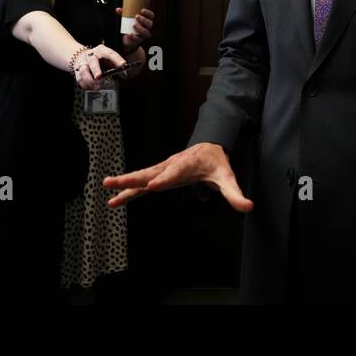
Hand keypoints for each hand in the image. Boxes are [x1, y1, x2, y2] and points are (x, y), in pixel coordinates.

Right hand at [73, 44, 125, 90]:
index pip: (109, 53)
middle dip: (96, 70)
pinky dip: (86, 85)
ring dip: (90, 80)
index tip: (123, 65)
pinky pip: (80, 79)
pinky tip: (91, 87)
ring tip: (97, 87)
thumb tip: (124, 74)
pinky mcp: (77, 71)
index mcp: (101, 50)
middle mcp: (91, 56)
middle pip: (92, 61)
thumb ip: (116, 65)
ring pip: (84, 71)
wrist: (80, 57)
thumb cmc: (98, 60)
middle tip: (99, 77)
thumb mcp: (108, 59)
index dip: (117, 59)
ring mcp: (83, 63)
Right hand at [104, 142, 252, 212]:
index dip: (164, 180)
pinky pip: (142, 184)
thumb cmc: (216, 162)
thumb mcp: (227, 178)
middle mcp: (171, 166)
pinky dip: (129, 191)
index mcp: (187, 165)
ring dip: (125, 184)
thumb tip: (248, 207)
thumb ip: (235, 194)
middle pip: (150, 173)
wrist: (208, 147)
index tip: (152, 187)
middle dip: (132, 178)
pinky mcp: (159, 176)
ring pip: (141, 177)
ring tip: (107, 190)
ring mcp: (163, 170)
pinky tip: (115, 200)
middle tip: (114, 183)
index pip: (174, 173)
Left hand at [118, 7, 154, 51]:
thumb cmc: (129, 25)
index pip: (151, 16)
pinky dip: (134, 37)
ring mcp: (143, 35)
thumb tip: (117, 9)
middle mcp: (147, 28)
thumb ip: (123, 14)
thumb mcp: (126, 18)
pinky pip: (138, 39)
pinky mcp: (138, 40)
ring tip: (133, 25)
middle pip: (149, 24)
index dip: (148, 13)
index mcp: (146, 20)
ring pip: (146, 32)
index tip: (142, 10)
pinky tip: (130, 34)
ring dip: (140, 28)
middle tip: (136, 16)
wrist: (127, 38)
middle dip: (144, 20)